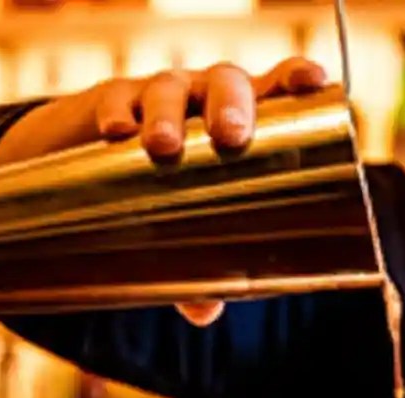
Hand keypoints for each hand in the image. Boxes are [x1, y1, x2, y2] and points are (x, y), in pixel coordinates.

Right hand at [91, 56, 329, 326]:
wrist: (88, 160)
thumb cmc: (167, 191)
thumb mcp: (190, 226)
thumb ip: (203, 269)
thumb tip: (204, 313)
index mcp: (243, 119)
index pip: (278, 86)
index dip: (297, 77)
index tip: (315, 83)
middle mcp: (205, 98)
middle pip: (227, 82)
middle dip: (232, 105)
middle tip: (232, 136)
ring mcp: (159, 94)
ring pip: (170, 88)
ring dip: (169, 113)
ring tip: (163, 146)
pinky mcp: (110, 100)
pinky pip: (117, 97)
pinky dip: (118, 112)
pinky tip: (116, 133)